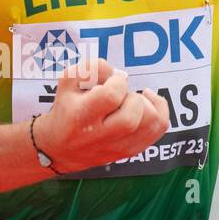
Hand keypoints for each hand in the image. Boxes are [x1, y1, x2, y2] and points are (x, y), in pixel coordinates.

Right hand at [33, 56, 169, 173]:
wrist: (59, 149)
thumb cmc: (66, 109)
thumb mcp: (67, 82)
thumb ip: (91, 68)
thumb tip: (117, 73)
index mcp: (81, 116)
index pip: (112, 96)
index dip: (117, 82)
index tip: (110, 82)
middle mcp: (100, 135)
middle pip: (132, 114)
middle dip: (132, 97)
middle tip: (121, 95)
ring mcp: (117, 146)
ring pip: (150, 123)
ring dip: (147, 105)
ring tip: (134, 101)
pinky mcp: (129, 151)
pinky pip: (157, 131)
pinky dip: (159, 112)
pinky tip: (147, 105)